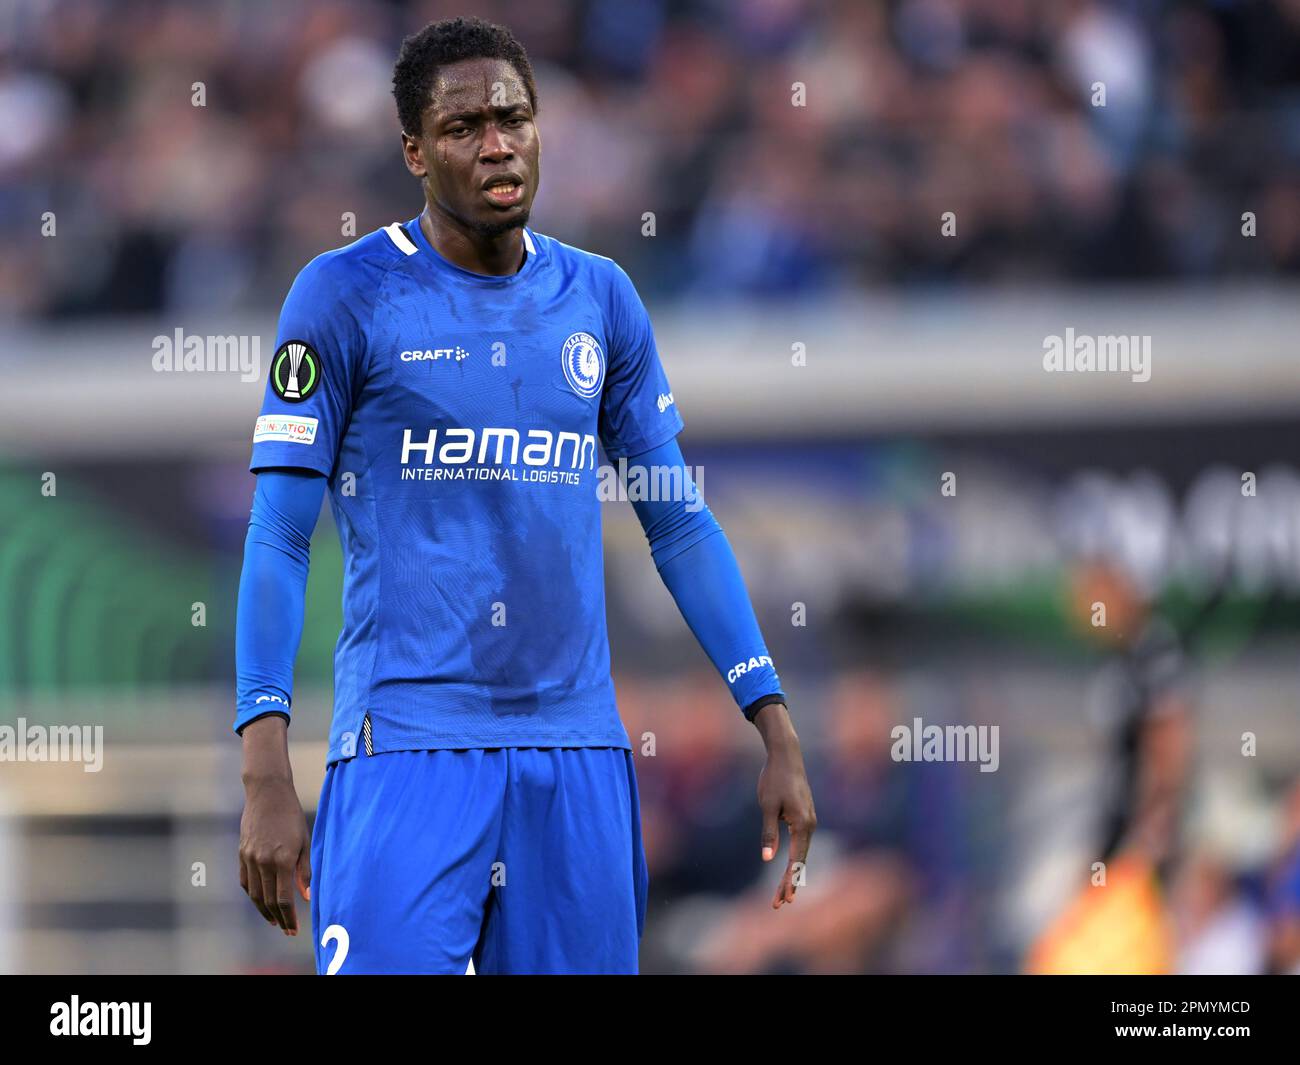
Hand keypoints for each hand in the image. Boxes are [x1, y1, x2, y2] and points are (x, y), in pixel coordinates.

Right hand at [238, 715, 310, 934]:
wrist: (268, 794)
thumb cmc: (292, 816)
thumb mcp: (304, 842)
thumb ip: (305, 871)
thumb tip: (307, 897)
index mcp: (282, 860)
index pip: (284, 899)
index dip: (289, 918)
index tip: (294, 930)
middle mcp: (263, 862)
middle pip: (268, 900)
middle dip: (278, 919)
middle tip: (286, 929)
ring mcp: (249, 858)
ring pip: (254, 894)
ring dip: (264, 910)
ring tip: (275, 920)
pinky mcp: (241, 854)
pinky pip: (245, 881)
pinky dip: (253, 894)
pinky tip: (261, 900)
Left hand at [753, 703, 815, 908]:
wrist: (786, 755)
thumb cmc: (774, 778)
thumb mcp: (767, 806)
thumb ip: (768, 833)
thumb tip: (767, 859)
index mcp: (803, 825)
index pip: (796, 860)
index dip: (788, 881)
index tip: (784, 899)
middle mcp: (810, 825)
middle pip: (801, 861)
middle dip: (789, 883)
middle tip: (779, 904)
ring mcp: (809, 820)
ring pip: (801, 853)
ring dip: (791, 873)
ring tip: (782, 893)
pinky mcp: (804, 816)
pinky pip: (801, 843)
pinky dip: (794, 858)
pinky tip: (788, 869)